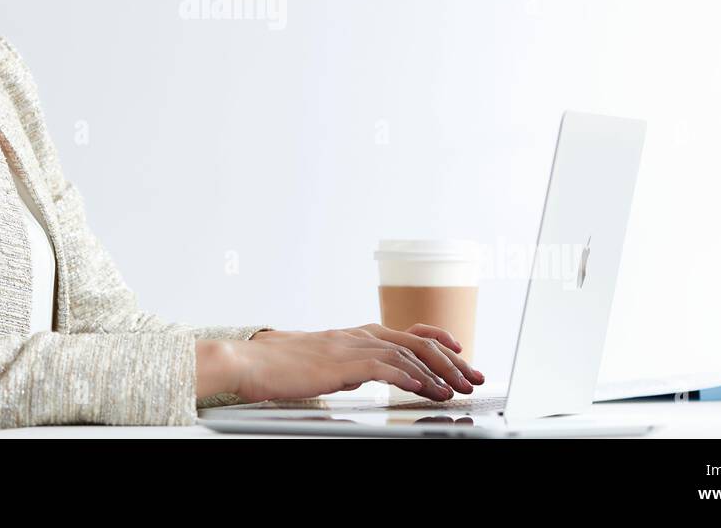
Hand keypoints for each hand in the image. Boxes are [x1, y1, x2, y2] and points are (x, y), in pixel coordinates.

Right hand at [232, 323, 484, 403]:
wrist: (247, 362)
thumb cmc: (275, 367)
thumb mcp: (318, 364)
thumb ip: (342, 366)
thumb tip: (357, 375)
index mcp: (352, 336)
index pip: (404, 332)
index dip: (436, 338)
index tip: (459, 350)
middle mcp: (356, 336)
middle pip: (415, 341)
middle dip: (450, 360)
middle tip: (473, 377)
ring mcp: (349, 347)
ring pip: (406, 353)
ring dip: (437, 372)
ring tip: (458, 388)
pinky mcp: (340, 364)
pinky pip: (384, 368)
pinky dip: (410, 377)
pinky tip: (426, 388)